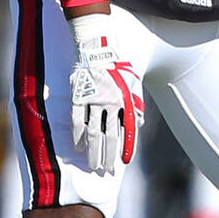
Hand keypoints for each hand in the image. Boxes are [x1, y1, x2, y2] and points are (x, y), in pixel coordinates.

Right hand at [69, 22, 143, 170]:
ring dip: (94, 152)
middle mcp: (111, 103)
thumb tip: (140, 123)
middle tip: (106, 170)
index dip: (126, 147)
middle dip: (109, 156)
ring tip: (93, 165)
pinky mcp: (79, 97)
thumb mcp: (132, 82)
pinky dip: (78, 136)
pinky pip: (78, 121)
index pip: (128, 130)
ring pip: (94, 133)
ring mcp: (94, 101)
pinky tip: (78, 148)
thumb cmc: (116, 65)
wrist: (96, 46)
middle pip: (110, 136)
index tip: (125, 162)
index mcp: (126, 100)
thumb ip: (135, 103)